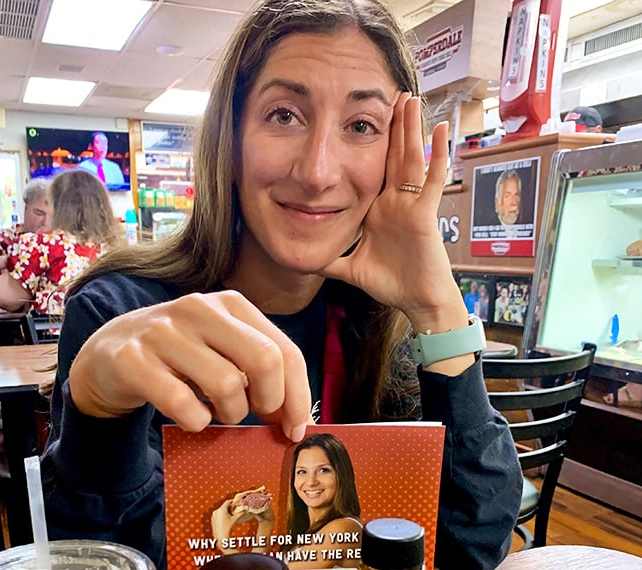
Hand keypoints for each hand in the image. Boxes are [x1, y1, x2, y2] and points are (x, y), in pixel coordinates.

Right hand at [69, 290, 310, 440]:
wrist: (107, 356)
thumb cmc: (178, 360)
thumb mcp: (221, 352)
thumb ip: (259, 372)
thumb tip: (296, 419)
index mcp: (230, 304)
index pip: (284, 350)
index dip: (298, 396)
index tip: (295, 429)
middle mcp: (199, 309)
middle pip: (264, 360)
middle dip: (269, 401)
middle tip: (255, 416)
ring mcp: (163, 332)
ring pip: (227, 385)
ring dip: (230, 414)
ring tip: (215, 411)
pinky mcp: (133, 360)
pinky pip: (184, 404)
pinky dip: (195, 422)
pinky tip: (189, 416)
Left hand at [321, 94, 466, 336]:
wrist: (417, 301)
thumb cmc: (391, 285)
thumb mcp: (351, 268)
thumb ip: (331, 261)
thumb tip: (304, 260)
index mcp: (378, 209)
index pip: (371, 169)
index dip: (370, 144)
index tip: (362, 117)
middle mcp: (395, 202)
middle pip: (393, 155)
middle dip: (392, 125)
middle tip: (392, 92)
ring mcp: (411, 205)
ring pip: (411, 159)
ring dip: (411, 129)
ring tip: (411, 98)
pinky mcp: (425, 214)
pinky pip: (433, 180)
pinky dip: (438, 156)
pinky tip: (440, 130)